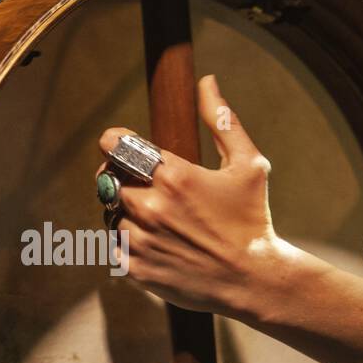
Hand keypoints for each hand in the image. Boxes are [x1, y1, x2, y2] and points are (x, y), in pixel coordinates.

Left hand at [99, 75, 282, 318]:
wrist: (254, 280)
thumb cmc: (253, 219)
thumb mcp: (248, 164)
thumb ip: (222, 121)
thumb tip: (207, 81)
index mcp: (174, 176)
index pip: (116, 145)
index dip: (114, 141)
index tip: (121, 145)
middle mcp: (151, 206)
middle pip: (108, 178)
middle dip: (119, 175)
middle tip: (138, 181)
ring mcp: (141, 240)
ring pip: (110, 212)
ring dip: (124, 210)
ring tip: (154, 216)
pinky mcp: (136, 268)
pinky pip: (113, 244)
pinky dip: (126, 240)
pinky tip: (153, 240)